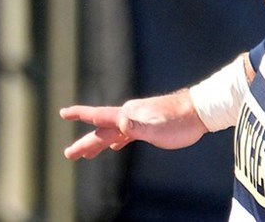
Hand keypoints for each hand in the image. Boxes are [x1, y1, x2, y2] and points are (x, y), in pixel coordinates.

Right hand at [60, 90, 208, 159]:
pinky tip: (114, 146)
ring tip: (85, 154)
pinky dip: (117, 141)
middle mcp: (130, 115)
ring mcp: (139, 120)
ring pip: (113, 133)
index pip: (99, 116)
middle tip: (69, 154)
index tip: (63, 113)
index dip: (80, 115)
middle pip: (103, 130)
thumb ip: (136, 127)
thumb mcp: (156, 128)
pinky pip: (126, 134)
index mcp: (128, 115)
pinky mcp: (148, 125)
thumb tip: (119, 124)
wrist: (201, 111)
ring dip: (99, 144)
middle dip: (86, 142)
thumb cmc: (180, 121)